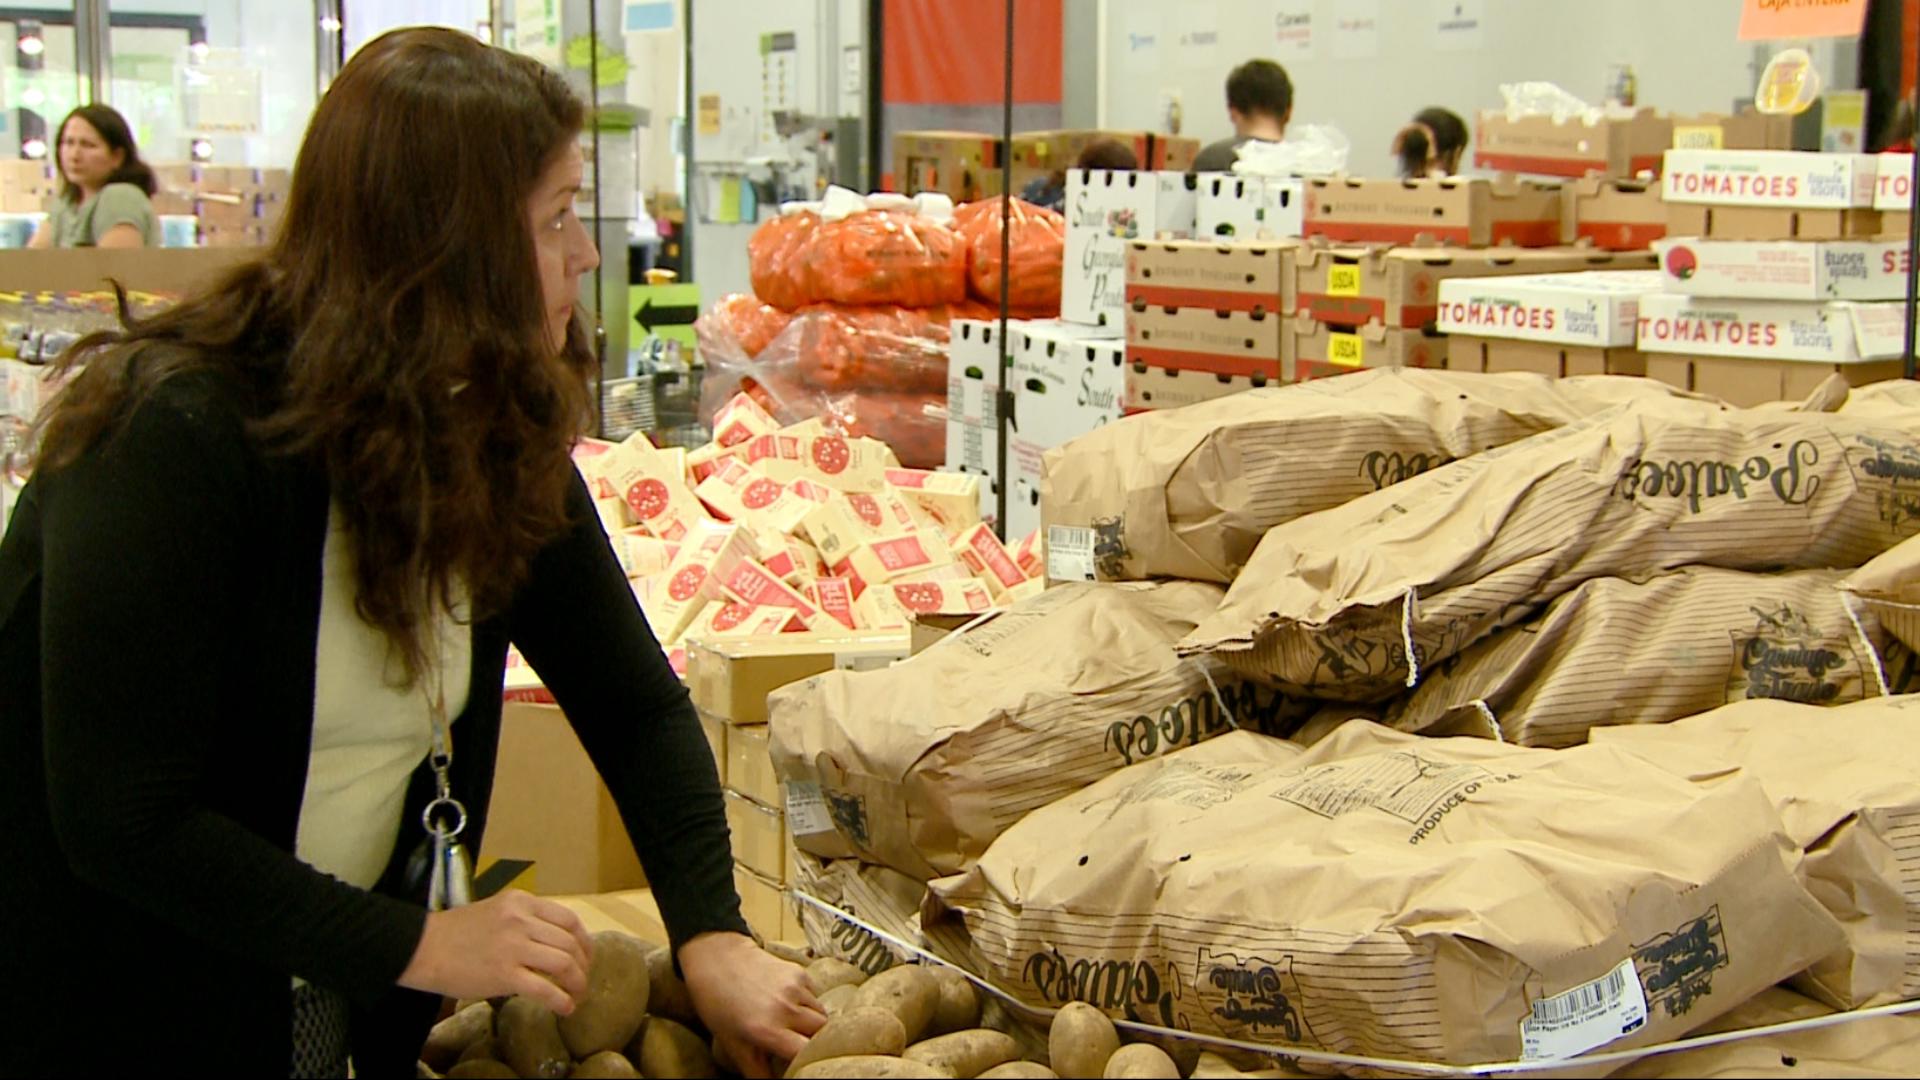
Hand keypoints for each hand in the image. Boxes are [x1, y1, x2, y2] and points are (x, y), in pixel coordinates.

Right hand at [397, 889, 594, 1015]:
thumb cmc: (455, 932)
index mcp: (521, 902)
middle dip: (583, 965)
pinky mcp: (504, 974)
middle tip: (581, 980)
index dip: (584, 940)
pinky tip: (565, 1008)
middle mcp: (522, 920)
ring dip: (577, 982)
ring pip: (564, 964)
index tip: (585, 956)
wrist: (422, 947)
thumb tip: (551, 942)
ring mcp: (514, 946)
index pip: (568, 918)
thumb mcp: (496, 911)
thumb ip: (524, 920)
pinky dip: (561, 1000)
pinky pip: (545, 989)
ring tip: (576, 995)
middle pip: (570, 942)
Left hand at [680, 932, 825, 1077]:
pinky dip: (808, 1004)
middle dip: (816, 1041)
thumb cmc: (719, 1006)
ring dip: (814, 1023)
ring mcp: (795, 987)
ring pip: (822, 1013)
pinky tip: (789, 1003)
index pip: (805, 1052)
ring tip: (794, 1024)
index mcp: (767, 1030)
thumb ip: (757, 1072)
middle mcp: (785, 1008)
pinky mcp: (799, 972)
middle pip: (822, 1032)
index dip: (809, 1061)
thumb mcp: (733, 1045)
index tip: (803, 1064)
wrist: (717, 959)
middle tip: (802, 1045)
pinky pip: (815, 995)